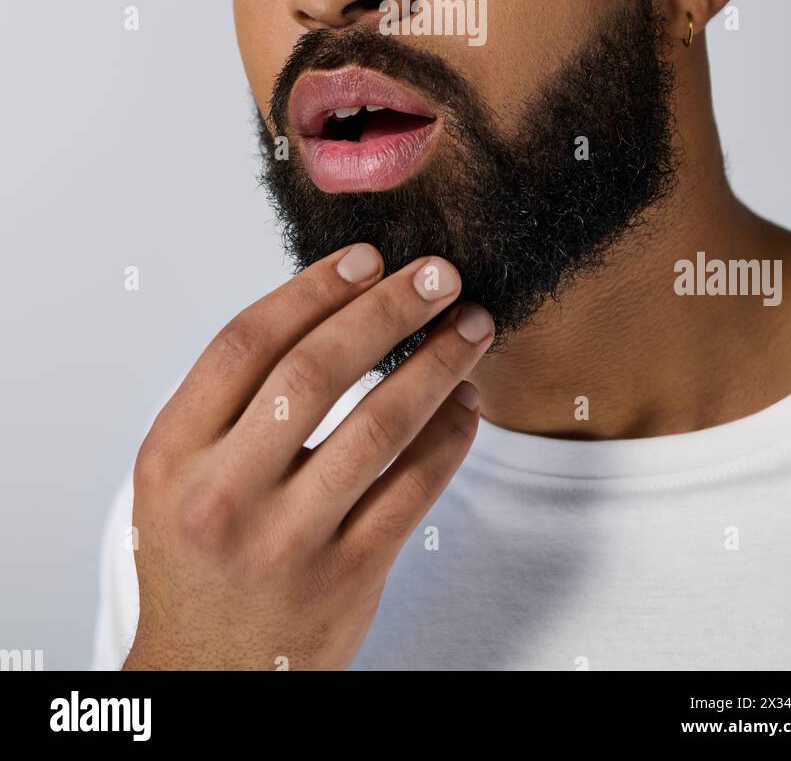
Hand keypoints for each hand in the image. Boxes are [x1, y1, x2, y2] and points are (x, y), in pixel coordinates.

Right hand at [122, 244, 493, 669]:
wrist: (206, 676)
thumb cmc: (198, 556)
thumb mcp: (178, 474)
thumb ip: (234, 401)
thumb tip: (335, 305)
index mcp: (173, 454)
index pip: (245, 343)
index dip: (312, 289)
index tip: (366, 257)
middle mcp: (225, 495)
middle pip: (316, 372)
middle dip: (388, 310)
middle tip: (440, 274)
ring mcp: (288, 541)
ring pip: (380, 426)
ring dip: (438, 364)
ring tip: (472, 326)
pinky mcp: (347, 578)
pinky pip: (414, 488)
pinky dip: (450, 435)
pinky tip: (467, 401)